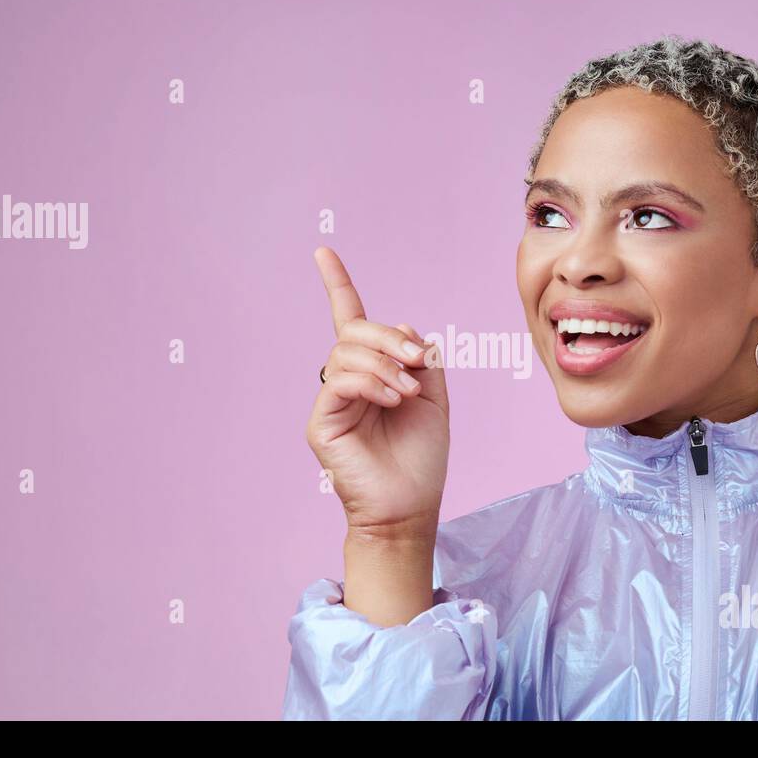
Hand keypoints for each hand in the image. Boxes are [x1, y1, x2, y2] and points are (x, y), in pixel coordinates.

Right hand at [306, 246, 449, 538]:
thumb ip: (421, 357)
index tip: (323, 252)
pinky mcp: (322, 422)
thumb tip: (404, 328)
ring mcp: (331, 401)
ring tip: (409, 392)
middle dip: (390, 337)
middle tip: (420, 362)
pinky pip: (340, 381)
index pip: (350, 320)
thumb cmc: (421, 457)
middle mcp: (346, 382)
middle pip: (355, 331)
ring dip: (387, 364)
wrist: (411, 505)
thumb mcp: (434, 396)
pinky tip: (393, 399)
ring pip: (347, 352)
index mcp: (372, 371)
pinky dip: (372, 382)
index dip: (337, 284)